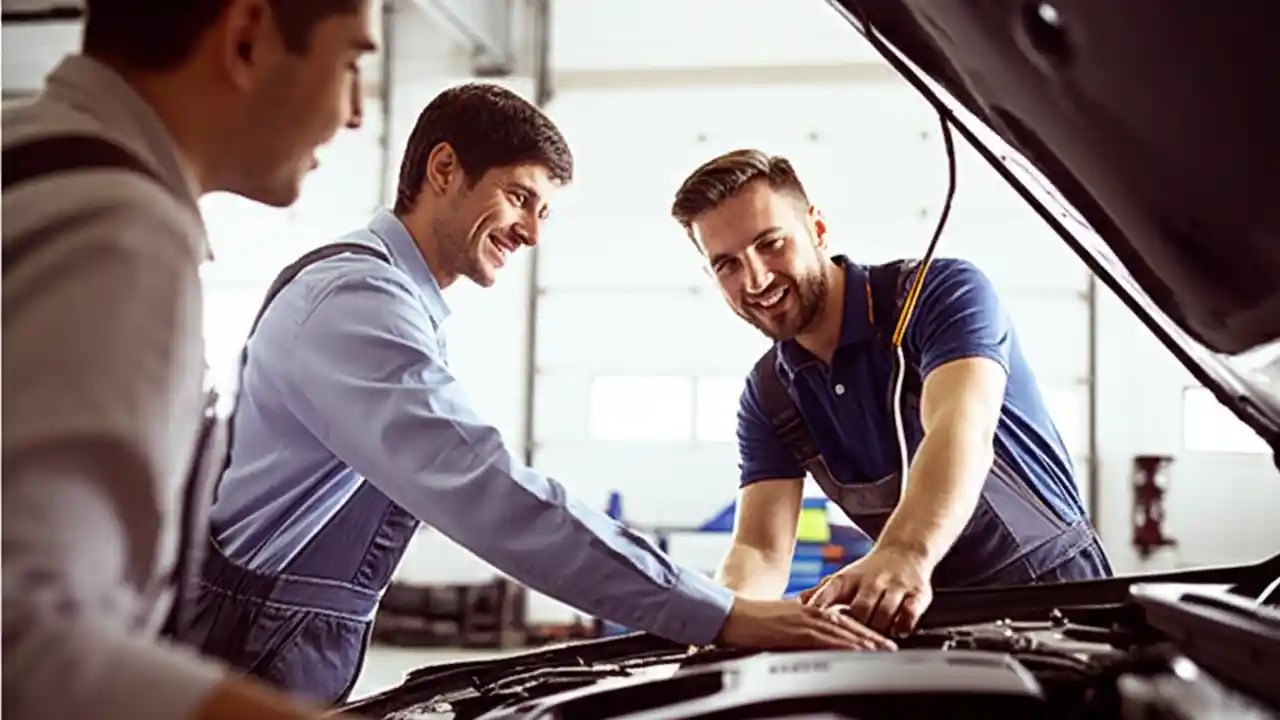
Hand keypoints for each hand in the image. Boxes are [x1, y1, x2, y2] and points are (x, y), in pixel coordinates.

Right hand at [715, 597, 895, 650]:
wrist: (732, 615)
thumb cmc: (754, 620)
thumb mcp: (783, 620)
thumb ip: (801, 625)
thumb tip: (814, 638)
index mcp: (810, 609)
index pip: (844, 620)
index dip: (864, 631)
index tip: (881, 641)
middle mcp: (812, 611)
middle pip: (849, 624)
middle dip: (872, 637)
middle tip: (892, 648)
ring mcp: (805, 620)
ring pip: (842, 630)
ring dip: (864, 641)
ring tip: (882, 652)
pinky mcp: (797, 630)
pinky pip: (825, 639)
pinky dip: (842, 645)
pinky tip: (854, 652)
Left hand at [800, 547, 933, 636]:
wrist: (905, 551)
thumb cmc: (869, 572)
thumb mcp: (842, 579)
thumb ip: (820, 593)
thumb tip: (795, 603)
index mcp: (848, 578)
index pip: (830, 590)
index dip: (820, 606)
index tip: (812, 622)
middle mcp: (872, 580)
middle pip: (860, 609)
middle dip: (854, 628)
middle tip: (850, 643)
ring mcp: (895, 586)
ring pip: (884, 613)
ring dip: (877, 630)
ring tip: (872, 642)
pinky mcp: (917, 594)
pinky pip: (909, 615)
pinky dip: (901, 627)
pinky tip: (895, 632)